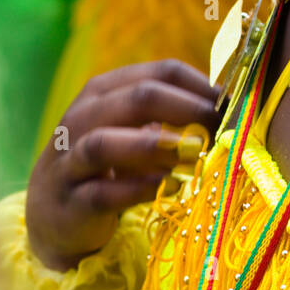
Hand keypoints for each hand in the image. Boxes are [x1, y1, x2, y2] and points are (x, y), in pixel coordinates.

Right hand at [26, 60, 219, 272]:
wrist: (55, 217)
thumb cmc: (108, 167)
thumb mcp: (134, 131)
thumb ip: (172, 117)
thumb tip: (231, 110)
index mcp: (104, 91)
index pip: (160, 72)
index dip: (202, 86)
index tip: (234, 106)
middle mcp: (82, 118)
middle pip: (136, 98)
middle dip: (187, 110)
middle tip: (221, 127)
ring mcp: (69, 160)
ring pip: (105, 142)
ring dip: (156, 146)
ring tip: (193, 153)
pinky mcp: (69, 203)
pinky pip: (102, 192)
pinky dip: (138, 189)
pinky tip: (172, 187)